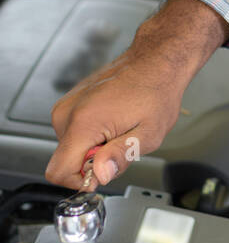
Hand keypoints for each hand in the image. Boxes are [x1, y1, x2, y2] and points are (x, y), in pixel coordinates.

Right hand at [45, 0, 228, 189]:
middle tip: (122, 142)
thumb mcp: (149, 133)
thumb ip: (121, 156)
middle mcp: (67, 113)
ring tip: (120, 129)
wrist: (154, 62)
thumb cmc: (156, 93)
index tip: (105, 169)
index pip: (58, 172)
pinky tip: (113, 120)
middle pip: (67, 161)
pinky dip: (93, 135)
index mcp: (83, 123)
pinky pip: (74, 134)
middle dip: (94, 162)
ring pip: (71, 149)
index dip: (81, 180)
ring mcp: (66, 107)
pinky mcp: (69, 104)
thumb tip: (99, 176)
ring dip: (95, 148)